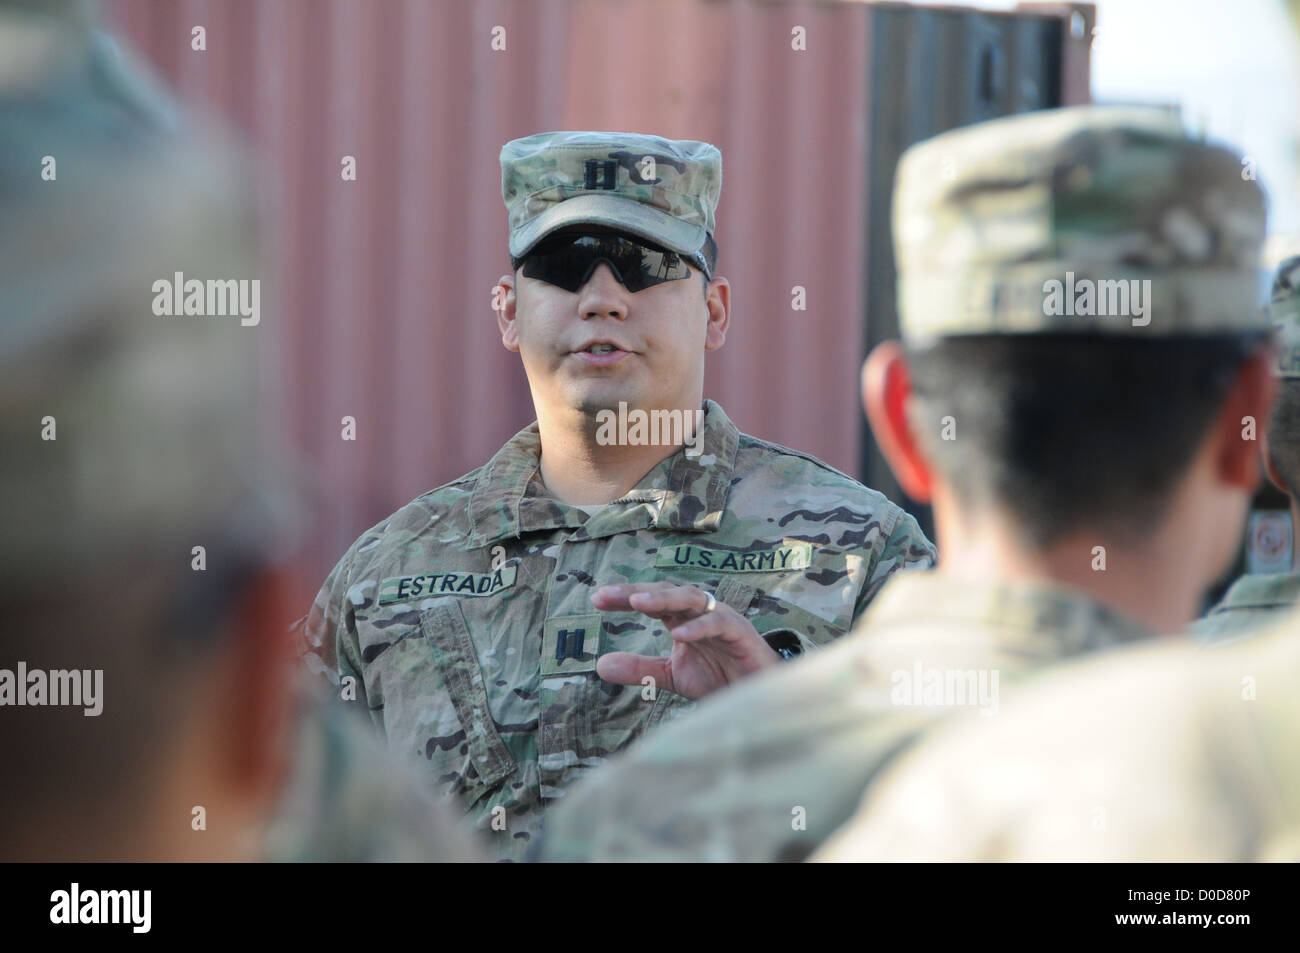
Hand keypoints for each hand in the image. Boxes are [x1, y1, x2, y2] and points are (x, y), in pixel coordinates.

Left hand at [591, 582, 779, 698]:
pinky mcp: (740, 633)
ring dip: (665, 599)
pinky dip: (699, 627)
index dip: (624, 597)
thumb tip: (600, 665)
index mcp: (683, 618)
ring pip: (691, 599)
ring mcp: (721, 619)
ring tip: (638, 603)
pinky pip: (718, 624)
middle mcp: (700, 612)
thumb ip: (640, 668)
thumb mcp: (671, 674)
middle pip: (666, 593)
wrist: (757, 696)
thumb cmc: (719, 678)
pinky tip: (679, 635)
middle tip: (607, 596)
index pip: (650, 600)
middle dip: (637, 592)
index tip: (596, 599)